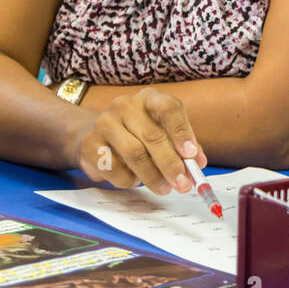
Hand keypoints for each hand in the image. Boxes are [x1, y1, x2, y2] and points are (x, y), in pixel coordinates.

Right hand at [74, 88, 207, 194]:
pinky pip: (115, 168)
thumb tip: (197, 164)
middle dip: (170, 164)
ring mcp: (104, 123)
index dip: (181, 131)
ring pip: (134, 154)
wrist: (96, 136)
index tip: (191, 154)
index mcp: (148, 98)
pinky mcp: (90, 144)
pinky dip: (130, 180)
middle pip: (152, 135)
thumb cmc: (138, 135)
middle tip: (183, 185)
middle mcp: (125, 105)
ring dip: (153, 176)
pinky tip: (135, 180)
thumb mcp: (162, 133)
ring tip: (164, 189)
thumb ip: (182, 147)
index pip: (168, 107)